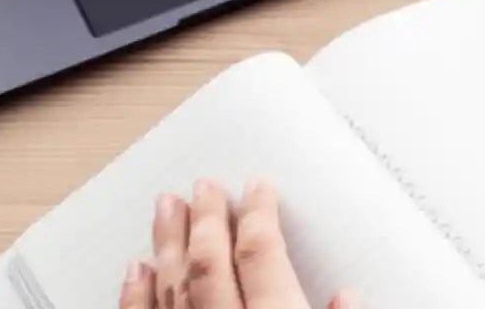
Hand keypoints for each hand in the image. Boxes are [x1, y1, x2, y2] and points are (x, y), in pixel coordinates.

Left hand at [120, 179, 356, 308]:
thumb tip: (348, 298)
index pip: (261, 253)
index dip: (259, 214)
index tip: (258, 188)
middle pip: (211, 261)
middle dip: (208, 217)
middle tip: (204, 186)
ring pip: (174, 284)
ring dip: (168, 242)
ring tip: (166, 207)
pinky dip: (136, 293)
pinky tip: (135, 269)